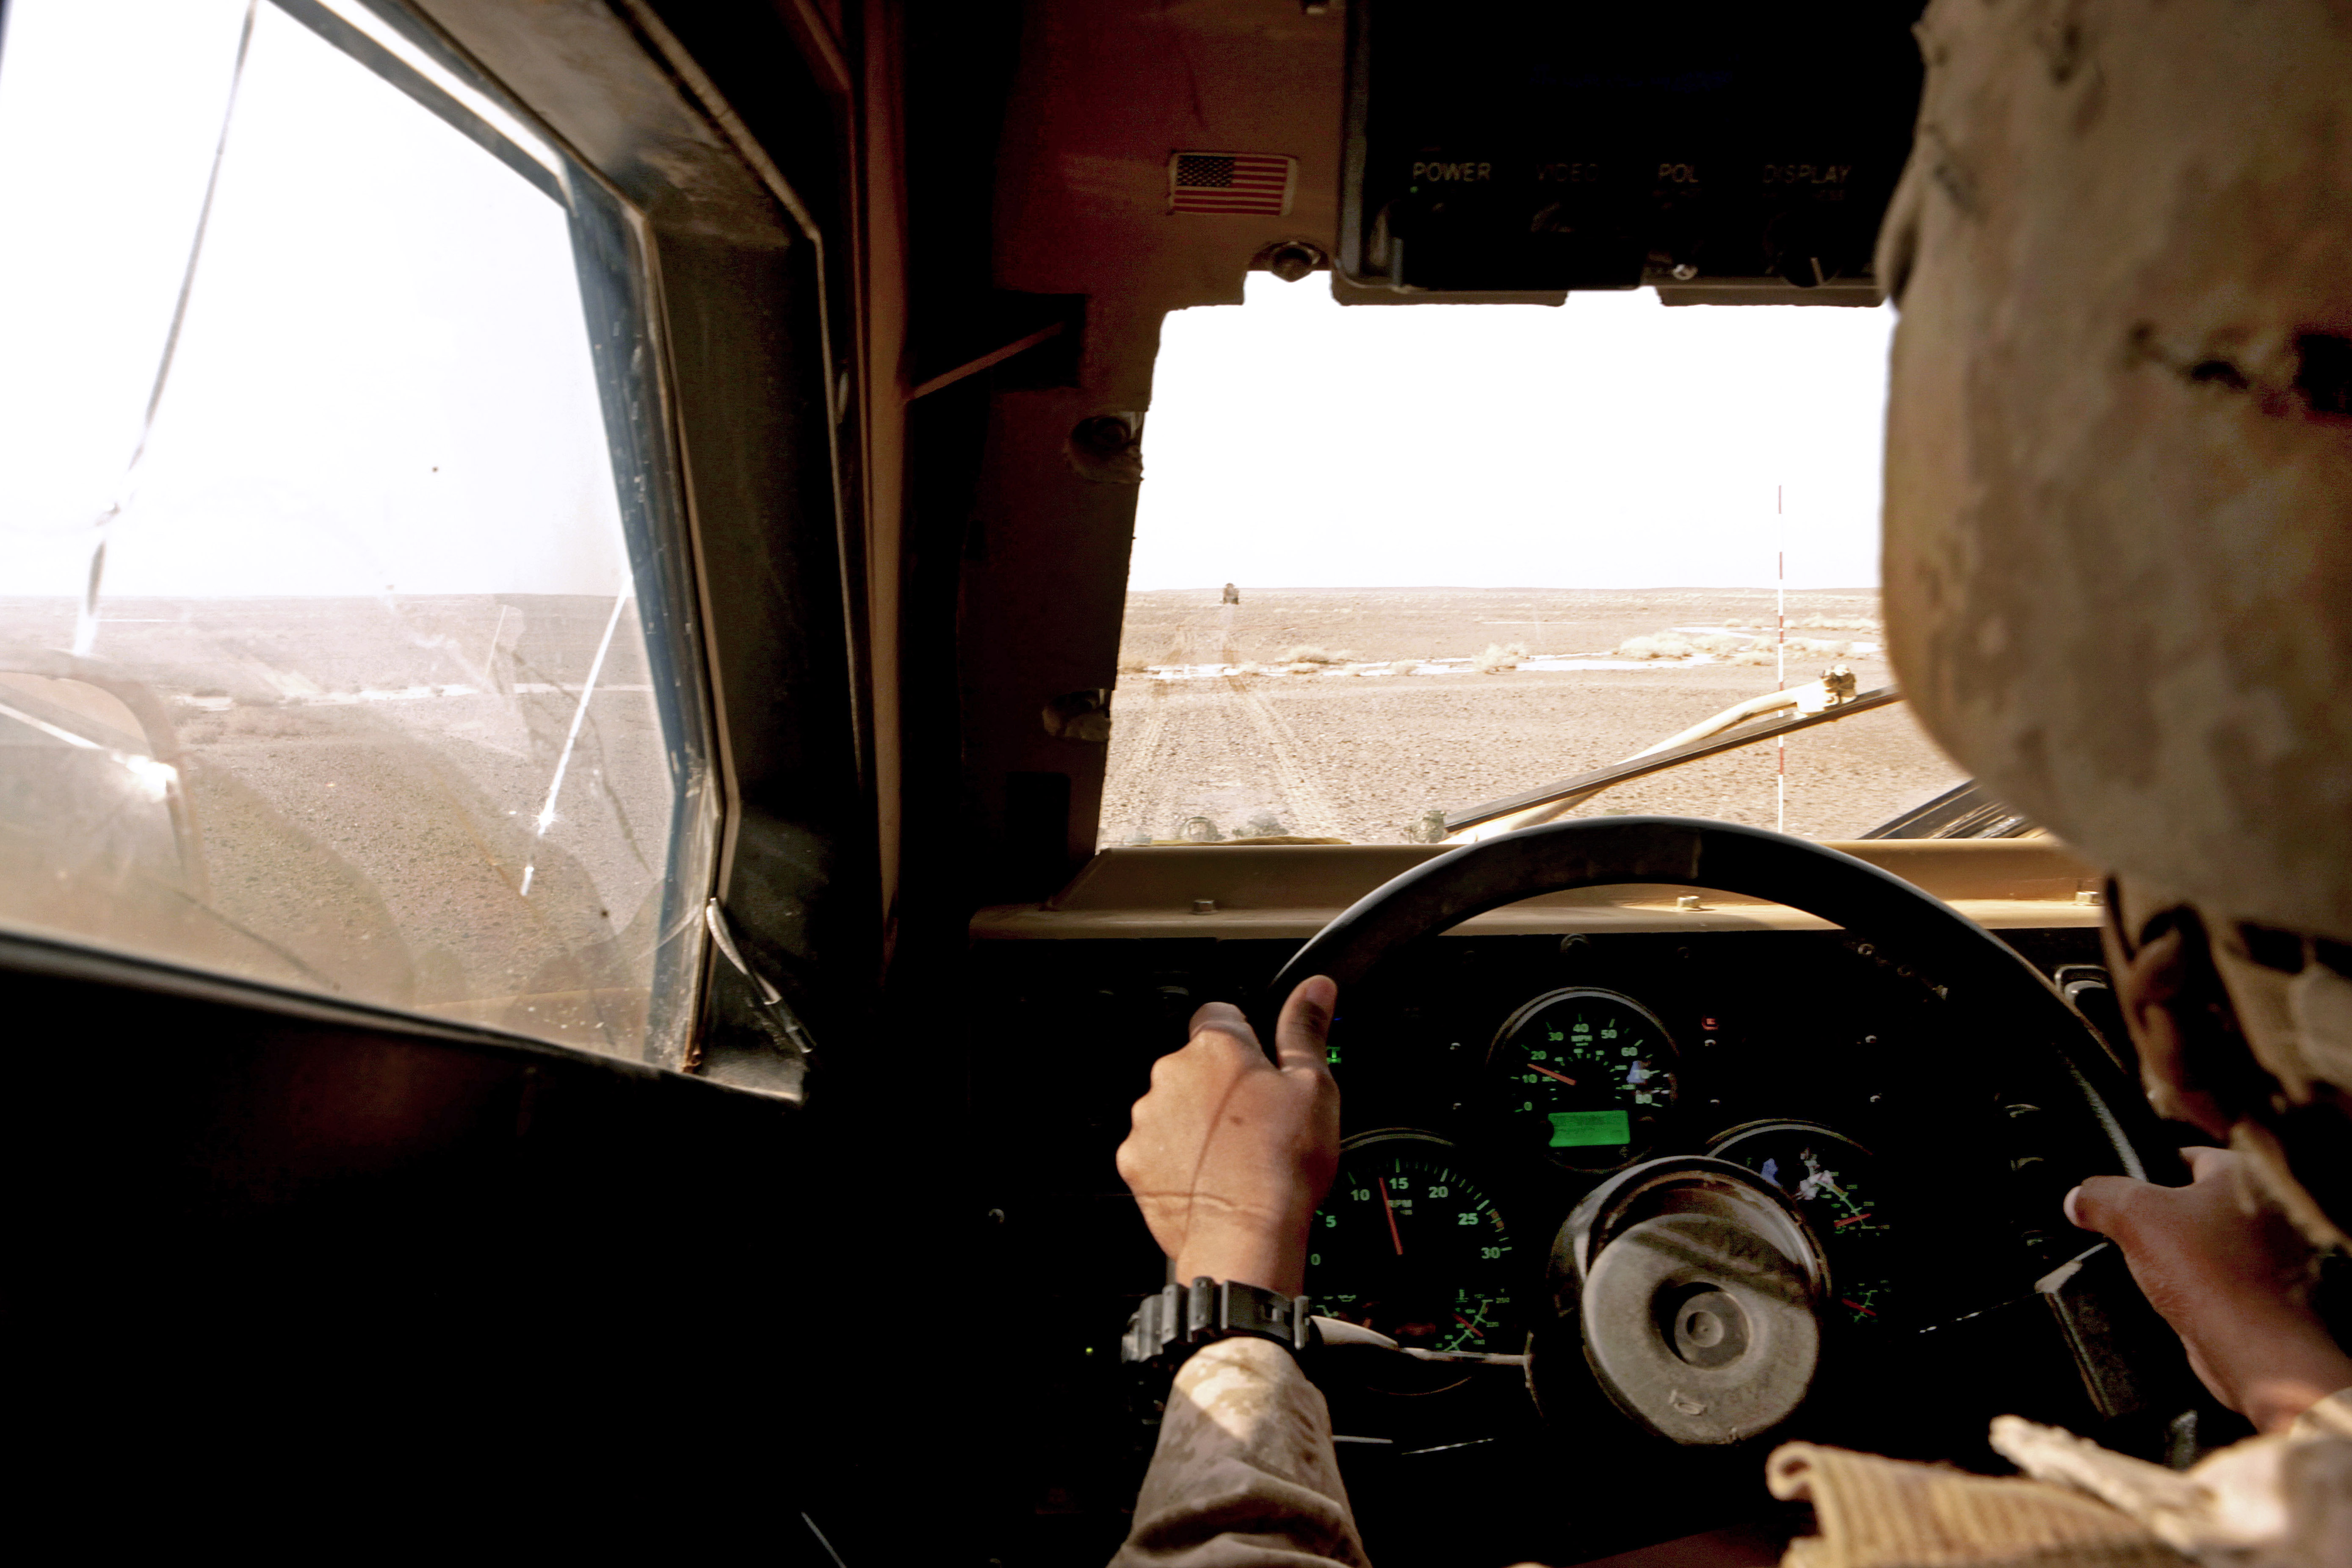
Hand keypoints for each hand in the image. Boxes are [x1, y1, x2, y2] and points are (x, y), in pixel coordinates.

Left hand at [1114, 977, 1340, 1295]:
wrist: (1245, 1239)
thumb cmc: (1282, 1165)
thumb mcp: (1314, 1087)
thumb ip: (1306, 1030)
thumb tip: (1315, 988)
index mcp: (1217, 1047)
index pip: (1222, 1015)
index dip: (1246, 1040)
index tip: (1260, 1068)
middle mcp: (1171, 1074)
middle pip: (1196, 1065)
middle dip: (1221, 1087)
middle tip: (1257, 1123)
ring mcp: (1148, 1118)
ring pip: (1174, 1107)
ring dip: (1197, 1122)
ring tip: (1235, 1157)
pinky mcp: (1134, 1160)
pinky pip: (1155, 1147)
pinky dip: (1176, 1159)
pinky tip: (1209, 1178)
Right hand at [2068, 1147, 2351, 1431]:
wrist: (2254, 1351)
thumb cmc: (2212, 1278)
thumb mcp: (2132, 1215)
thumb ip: (2098, 1196)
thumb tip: (2078, 1199)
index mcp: (2244, 1176)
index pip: (2185, 1155)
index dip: (2146, 1169)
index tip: (2123, 1188)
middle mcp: (2268, 1211)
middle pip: (2193, 1202)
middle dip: (2159, 1219)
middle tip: (2132, 1233)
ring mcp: (2273, 1257)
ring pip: (2205, 1244)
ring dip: (2177, 1257)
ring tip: (2154, 1271)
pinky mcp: (2266, 1296)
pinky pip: (2217, 1280)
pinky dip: (2196, 1287)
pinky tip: (2177, 1299)